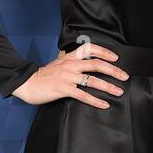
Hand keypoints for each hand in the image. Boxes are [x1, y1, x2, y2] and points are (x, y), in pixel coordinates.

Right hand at [13, 43, 128, 109]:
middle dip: (114, 71)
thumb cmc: (43, 76)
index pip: (89, 48)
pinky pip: (83, 95)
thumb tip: (84, 63)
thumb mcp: (58, 63)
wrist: (27, 83)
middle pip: (97, 64)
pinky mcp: (64, 89)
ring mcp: (67, 77)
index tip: (115, 57)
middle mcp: (70, 65)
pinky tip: (104, 104)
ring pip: (93, 80)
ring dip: (108, 86)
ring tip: (118, 91)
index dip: (104, 52)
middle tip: (125, 76)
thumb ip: (71, 62)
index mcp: (70, 58)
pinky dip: (95, 100)